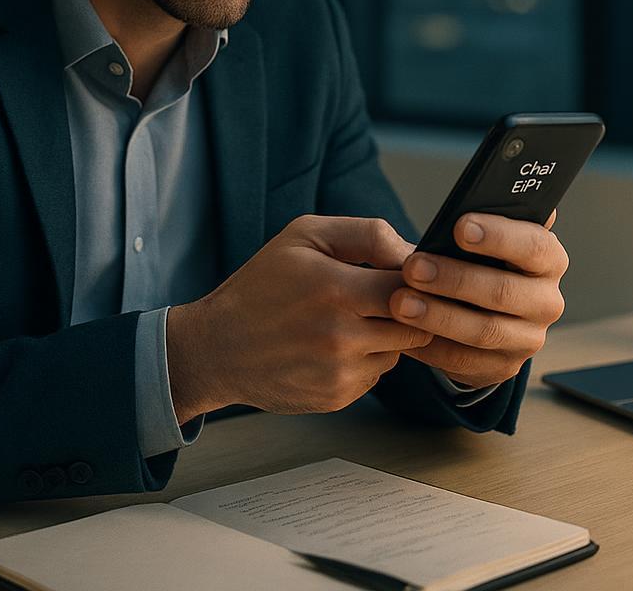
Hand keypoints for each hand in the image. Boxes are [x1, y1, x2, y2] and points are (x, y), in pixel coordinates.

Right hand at [165, 216, 431, 422]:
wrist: (217, 348)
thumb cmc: (262, 284)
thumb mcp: (305, 236)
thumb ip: (366, 235)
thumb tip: (414, 253)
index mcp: (335, 289)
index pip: (412, 287)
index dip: (413, 279)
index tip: (401, 274)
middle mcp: (341, 336)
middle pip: (415, 325)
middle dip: (406, 309)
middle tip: (379, 297)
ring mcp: (340, 372)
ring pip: (398, 350)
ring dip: (386, 335)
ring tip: (349, 320)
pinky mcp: (337, 397)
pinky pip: (376, 374)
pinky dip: (365, 359)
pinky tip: (333, 346)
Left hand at [388, 210, 566, 388]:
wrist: (482, 310)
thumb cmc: (481, 259)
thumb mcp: (489, 236)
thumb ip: (488, 219)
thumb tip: (482, 192)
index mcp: (549, 260)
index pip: (535, 246)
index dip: (499, 236)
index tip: (460, 226)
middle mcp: (548, 301)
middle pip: (505, 292)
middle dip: (455, 278)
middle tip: (413, 267)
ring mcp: (528, 339)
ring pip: (483, 331)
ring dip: (437, 315)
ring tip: (399, 302)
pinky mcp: (503, 367)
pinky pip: (465, 361)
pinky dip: (431, 344)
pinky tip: (403, 330)